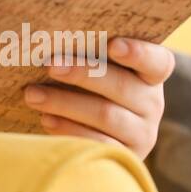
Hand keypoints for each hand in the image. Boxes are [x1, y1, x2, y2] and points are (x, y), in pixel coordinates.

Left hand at [21, 37, 173, 158]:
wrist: (93, 130)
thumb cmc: (89, 85)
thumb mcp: (96, 68)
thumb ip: (86, 53)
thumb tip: (51, 35)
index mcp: (150, 75)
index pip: (157, 61)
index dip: (139, 53)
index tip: (113, 45)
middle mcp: (152, 103)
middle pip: (122, 86)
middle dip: (82, 73)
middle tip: (50, 65)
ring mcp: (142, 133)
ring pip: (106, 115)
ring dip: (64, 103)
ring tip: (32, 94)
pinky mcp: (125, 156)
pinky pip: (97, 142)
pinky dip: (68, 129)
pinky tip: (45, 118)